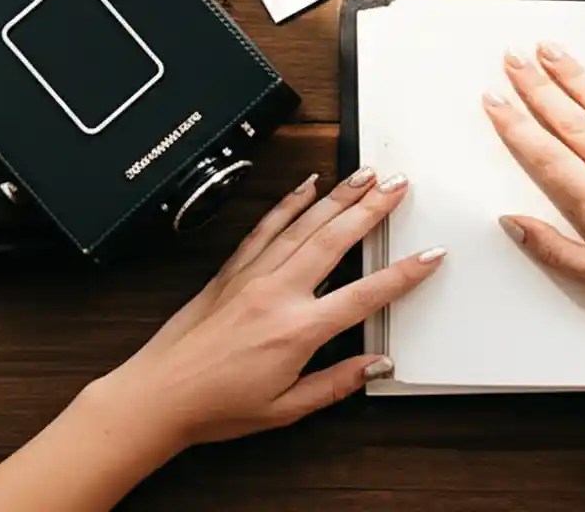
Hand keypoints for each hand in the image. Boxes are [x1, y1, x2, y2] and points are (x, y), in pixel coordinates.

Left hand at [89, 169, 444, 448]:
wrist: (155, 396)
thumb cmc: (215, 406)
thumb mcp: (286, 409)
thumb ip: (335, 384)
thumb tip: (375, 365)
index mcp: (298, 331)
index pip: (365, 294)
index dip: (404, 274)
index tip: (429, 256)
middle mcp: (278, 294)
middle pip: (337, 239)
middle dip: (374, 208)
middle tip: (399, 185)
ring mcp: (253, 276)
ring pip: (305, 224)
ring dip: (340, 196)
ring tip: (366, 174)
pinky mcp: (232, 270)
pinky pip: (267, 226)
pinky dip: (289, 202)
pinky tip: (308, 185)